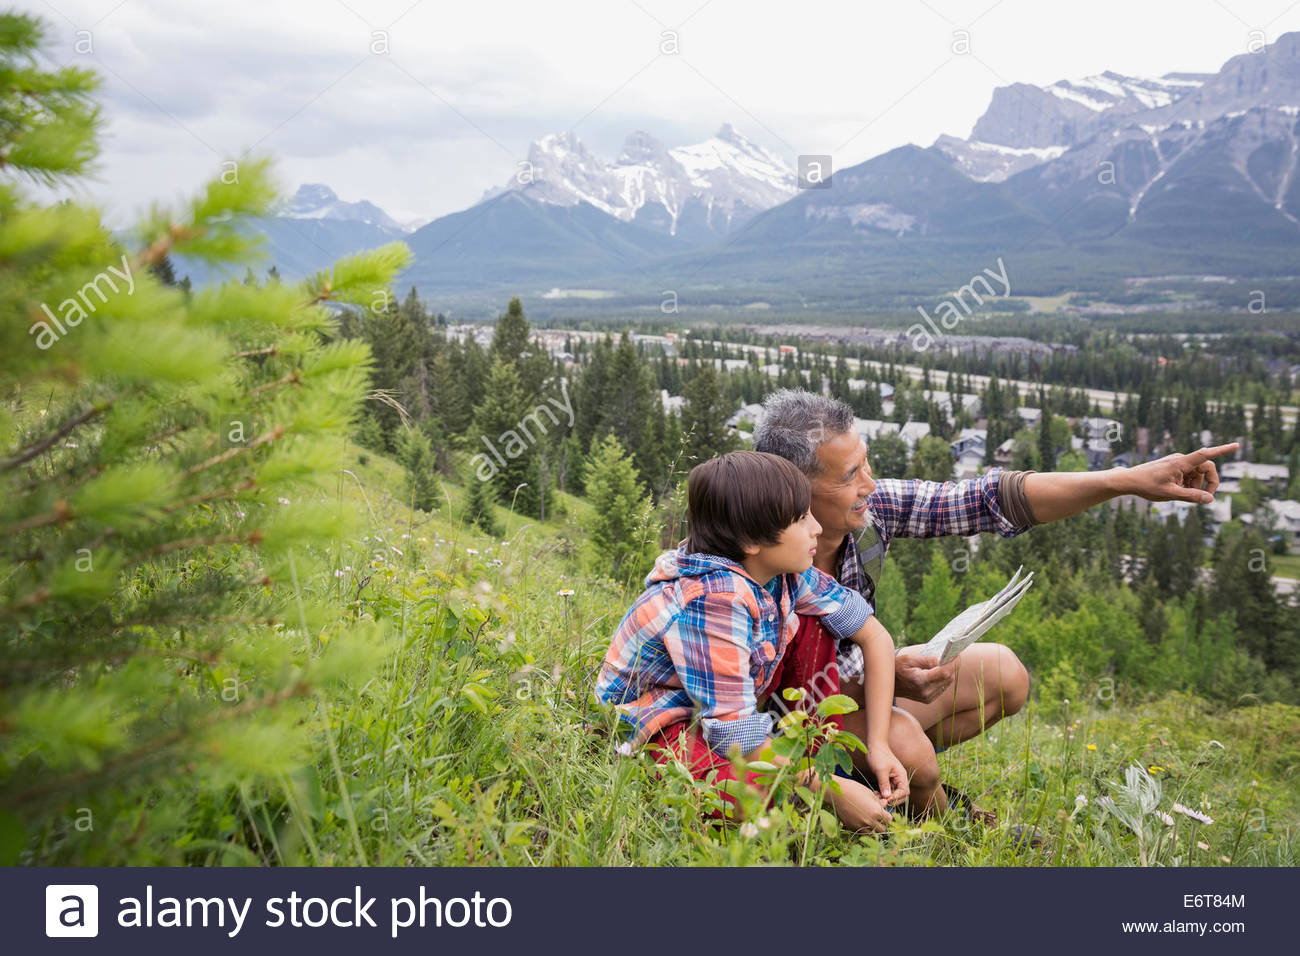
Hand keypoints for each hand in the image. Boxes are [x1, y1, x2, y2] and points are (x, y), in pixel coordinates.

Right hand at [823, 775, 892, 833]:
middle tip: (878, 818)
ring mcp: (860, 826)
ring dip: (873, 829)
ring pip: (873, 834)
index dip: (887, 815)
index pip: (889, 819)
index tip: (884, 813)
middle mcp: (870, 822)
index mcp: (876, 812)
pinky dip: (864, 829)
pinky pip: (862, 832)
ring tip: (870, 821)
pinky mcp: (852, 828)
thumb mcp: (869, 793)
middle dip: (882, 824)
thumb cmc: (853, 789)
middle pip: (883, 829)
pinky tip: (861, 821)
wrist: (836, 793)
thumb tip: (884, 804)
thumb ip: (879, 802)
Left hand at [867, 744, 908, 806]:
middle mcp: (900, 779)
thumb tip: (887, 798)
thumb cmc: (878, 755)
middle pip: (901, 795)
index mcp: (902, 776)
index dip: (896, 798)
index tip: (886, 799)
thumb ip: (884, 783)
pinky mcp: (888, 779)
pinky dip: (883, 794)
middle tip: (881, 801)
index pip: (904, 792)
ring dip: (887, 798)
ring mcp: (894, 779)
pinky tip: (875, 793)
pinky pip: (888, 790)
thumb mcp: (881, 770)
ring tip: (876, 797)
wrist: (874, 745)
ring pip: (894, 794)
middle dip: (892, 800)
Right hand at [895, 653, 956, 703]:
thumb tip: (942, 659)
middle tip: (950, 656)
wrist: (887, 684)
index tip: (957, 655)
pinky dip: (943, 679)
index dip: (954, 663)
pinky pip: (942, 688)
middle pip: (949, 678)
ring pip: (947, 683)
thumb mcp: (909, 659)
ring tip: (942, 663)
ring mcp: (927, 697)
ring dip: (948, 673)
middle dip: (952, 667)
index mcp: (920, 680)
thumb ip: (927, 660)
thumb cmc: (896, 668)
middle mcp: (925, 691)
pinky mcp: (928, 700)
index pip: (945, 672)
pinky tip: (936, 673)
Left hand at [1121, 442, 1238, 503]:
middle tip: (1205, 498)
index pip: (1205, 454)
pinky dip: (1188, 484)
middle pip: (1206, 468)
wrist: (1129, 480)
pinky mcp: (1174, 467)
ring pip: (1197, 474)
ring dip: (1196, 485)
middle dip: (1208, 483)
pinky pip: (1188, 475)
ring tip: (1182, 495)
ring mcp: (1177, 463)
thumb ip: (1191, 497)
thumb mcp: (1170, 494)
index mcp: (1181, 463)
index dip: (1222, 450)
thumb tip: (1210, 499)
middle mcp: (1181, 459)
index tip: (1237, 446)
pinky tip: (1177, 491)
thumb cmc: (1147, 486)